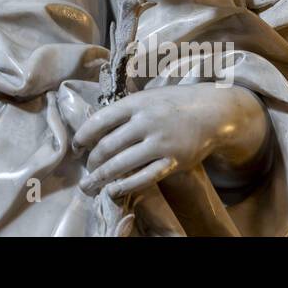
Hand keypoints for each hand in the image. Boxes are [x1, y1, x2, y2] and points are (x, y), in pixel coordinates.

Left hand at [72, 83, 268, 200]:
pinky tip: (113, 190)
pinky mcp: (174, 160)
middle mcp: (145, 122)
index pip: (99, 121)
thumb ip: (124, 110)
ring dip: (101, 177)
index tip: (76, 147)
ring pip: (122, 164)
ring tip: (91, 185)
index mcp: (135, 103)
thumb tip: (95, 127)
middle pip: (107, 146)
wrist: (211, 111)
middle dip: (91, 161)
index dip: (82, 136)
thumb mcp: (146, 97)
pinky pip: (145, 177)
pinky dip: (126, 186)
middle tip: (86, 170)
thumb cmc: (173, 103)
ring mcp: (160, 143)